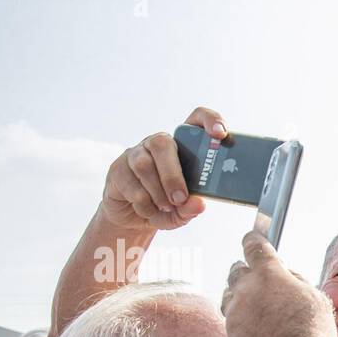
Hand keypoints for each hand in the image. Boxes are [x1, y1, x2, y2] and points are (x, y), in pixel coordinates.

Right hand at [100, 106, 222, 231]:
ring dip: (157, 191)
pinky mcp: (117, 168)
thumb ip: (191, 208)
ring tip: (166, 207)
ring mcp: (135, 153)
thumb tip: (199, 203)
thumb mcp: (182, 211)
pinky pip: (130, 182)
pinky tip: (149, 210)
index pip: (196, 119)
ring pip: (143, 164)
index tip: (220, 134)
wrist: (131, 217)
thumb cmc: (164, 207)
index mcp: (182, 146)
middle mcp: (157, 144)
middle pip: (162, 143)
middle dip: (172, 174)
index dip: (209, 119)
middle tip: (180, 198)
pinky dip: (143, 202)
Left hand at [223, 232, 334, 336]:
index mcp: (269, 275)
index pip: (254, 246)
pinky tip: (258, 329)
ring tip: (260, 307)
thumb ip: (298, 281)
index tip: (253, 236)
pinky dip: (242, 319)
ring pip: (230, 295)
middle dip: (247, 271)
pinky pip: (232, 319)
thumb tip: (286, 276)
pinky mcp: (229, 334)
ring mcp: (234, 313)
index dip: (254, 239)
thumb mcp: (317, 300)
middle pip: (237, 270)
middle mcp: (246, 290)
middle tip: (259, 278)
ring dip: (242, 296)